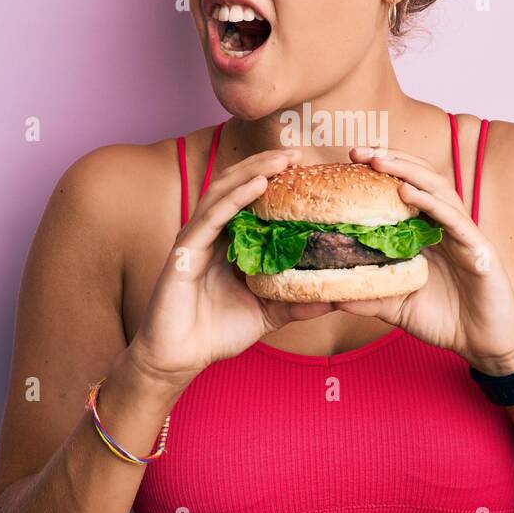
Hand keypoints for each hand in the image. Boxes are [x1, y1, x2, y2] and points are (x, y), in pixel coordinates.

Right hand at [123, 147, 334, 388]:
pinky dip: (235, 197)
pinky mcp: (185, 250)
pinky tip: (257, 185)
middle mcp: (210, 233)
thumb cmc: (215, 333)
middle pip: (237, 185)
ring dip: (253, 171)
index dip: (274, 180)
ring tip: (281, 160)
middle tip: (297, 153)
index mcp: (227, 242)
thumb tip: (335, 298)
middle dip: (265, 165)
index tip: (306, 169)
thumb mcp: (266, 314)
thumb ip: (295, 302)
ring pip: (224, 191)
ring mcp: (195, 238)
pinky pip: (212, 216)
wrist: (178, 359)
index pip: (251, 200)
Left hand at [336, 145, 513, 375]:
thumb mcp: (398, 306)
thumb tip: (331, 293)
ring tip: (379, 161)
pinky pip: (454, 219)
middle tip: (359, 152)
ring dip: (408, 171)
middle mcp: (446, 226)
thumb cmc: (446, 320)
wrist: (485, 344)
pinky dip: (430, 203)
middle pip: (420, 179)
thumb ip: (369, 296)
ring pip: (437, 190)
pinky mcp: (478, 249)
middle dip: (391, 161)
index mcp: (428, 233)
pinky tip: (408, 193)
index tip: (349, 162)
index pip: (404, 190)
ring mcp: (464, 234)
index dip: (381, 173)